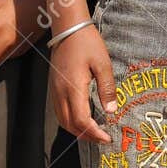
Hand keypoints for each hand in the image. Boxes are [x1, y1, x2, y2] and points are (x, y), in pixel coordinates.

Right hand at [50, 23, 116, 144]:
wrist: (68, 29)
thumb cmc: (87, 44)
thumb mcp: (103, 64)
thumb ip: (107, 88)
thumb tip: (111, 110)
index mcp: (73, 88)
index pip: (81, 120)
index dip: (94, 133)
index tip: (107, 138)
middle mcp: (61, 93)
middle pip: (70, 125)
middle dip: (86, 136)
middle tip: (103, 138)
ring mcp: (55, 91)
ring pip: (62, 121)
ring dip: (77, 131)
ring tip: (94, 132)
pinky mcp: (55, 88)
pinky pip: (60, 112)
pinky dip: (71, 122)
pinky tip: (83, 119)